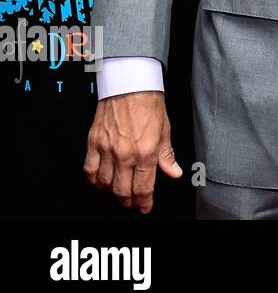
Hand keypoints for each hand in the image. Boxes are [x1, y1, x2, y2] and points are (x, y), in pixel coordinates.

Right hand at [84, 91, 181, 213]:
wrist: (130, 85)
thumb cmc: (149, 104)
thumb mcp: (165, 130)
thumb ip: (167, 155)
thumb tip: (173, 173)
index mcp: (146, 152)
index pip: (143, 187)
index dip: (144, 202)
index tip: (145, 207)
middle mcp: (125, 154)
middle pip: (122, 190)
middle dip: (128, 201)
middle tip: (132, 203)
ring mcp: (107, 149)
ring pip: (104, 183)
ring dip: (111, 192)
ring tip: (118, 192)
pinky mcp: (93, 142)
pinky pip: (89, 169)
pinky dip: (93, 180)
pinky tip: (99, 181)